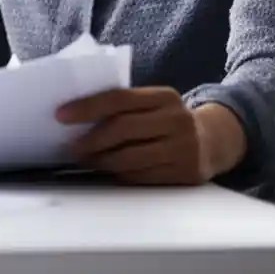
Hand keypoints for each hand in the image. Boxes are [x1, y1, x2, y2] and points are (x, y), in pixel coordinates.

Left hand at [56, 87, 245, 185]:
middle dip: (91, 140)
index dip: (87, 107)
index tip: (61, 115)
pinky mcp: (184, 173)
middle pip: (122, 128)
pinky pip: (142, 177)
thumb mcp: (154, 104)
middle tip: (72, 147)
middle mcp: (176, 120)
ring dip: (101, 161)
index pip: (118, 99)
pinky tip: (109, 171)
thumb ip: (124, 106)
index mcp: (164, 96)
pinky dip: (120, 175)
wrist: (213, 140)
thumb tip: (76, 115)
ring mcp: (183, 148)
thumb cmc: (167, 120)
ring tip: (87, 160)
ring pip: (130, 157)